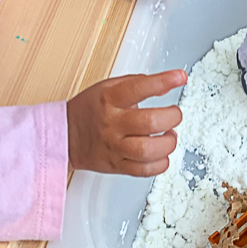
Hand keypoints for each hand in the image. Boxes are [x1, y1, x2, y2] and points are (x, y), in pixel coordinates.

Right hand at [67, 70, 184, 175]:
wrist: (65, 136)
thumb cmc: (90, 110)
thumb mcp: (108, 88)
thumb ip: (137, 84)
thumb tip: (167, 83)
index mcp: (110, 99)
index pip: (138, 87)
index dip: (163, 81)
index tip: (180, 77)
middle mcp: (112, 124)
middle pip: (149, 122)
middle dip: (172, 117)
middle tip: (175, 115)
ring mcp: (114, 147)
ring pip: (147, 150)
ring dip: (168, 143)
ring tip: (170, 135)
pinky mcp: (117, 166)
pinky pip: (143, 170)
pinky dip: (160, 163)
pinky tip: (161, 153)